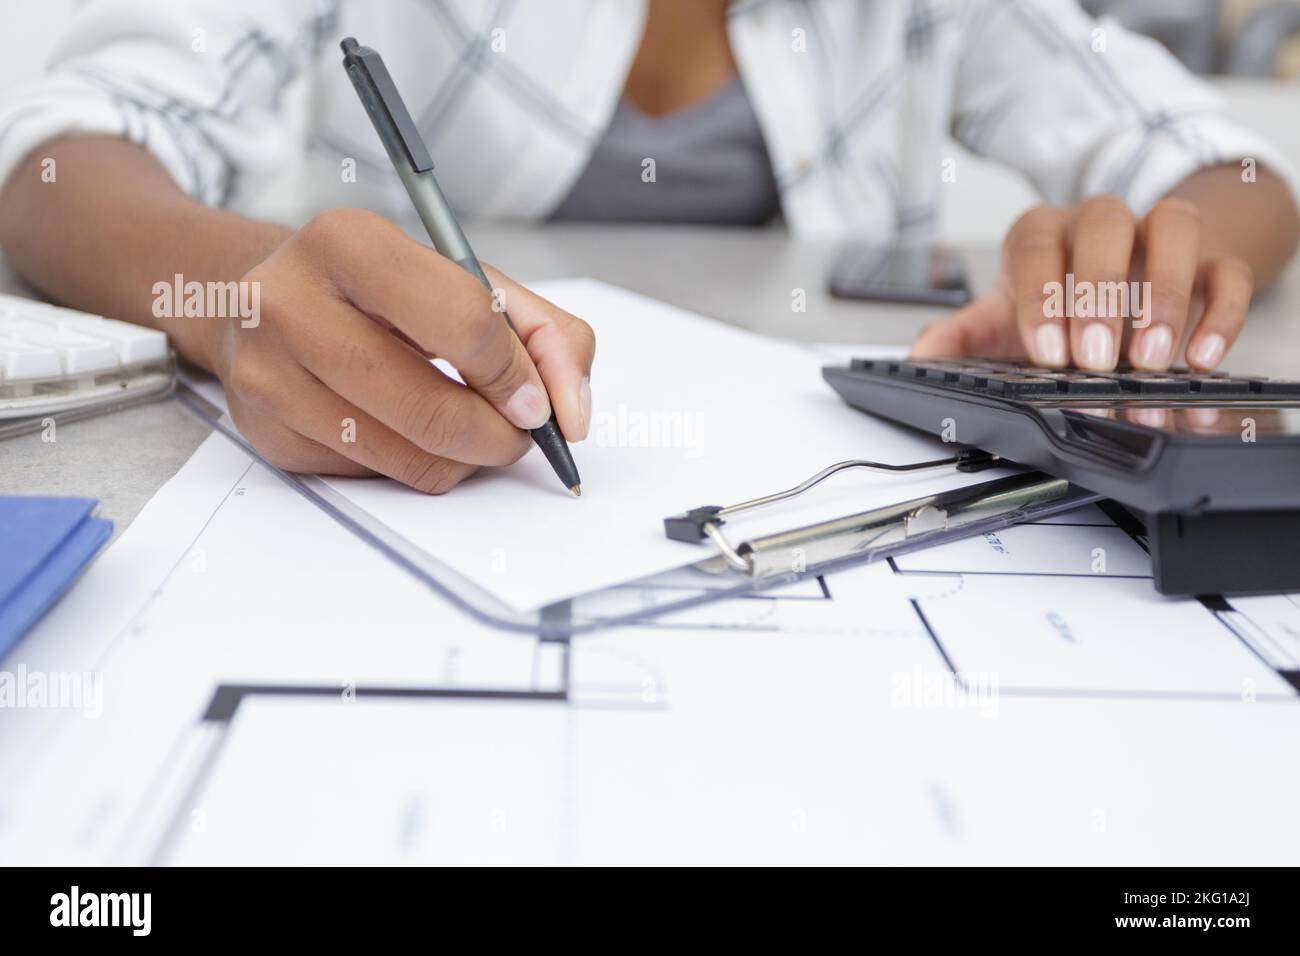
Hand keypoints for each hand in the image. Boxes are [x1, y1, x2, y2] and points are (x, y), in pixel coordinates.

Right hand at [195, 208, 594, 492]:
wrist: (258, 303)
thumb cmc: (378, 288)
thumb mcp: (464, 278)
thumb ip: (542, 332)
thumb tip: (571, 412)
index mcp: (348, 242)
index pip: (462, 321)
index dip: (516, 374)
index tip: (538, 400)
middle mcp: (291, 304)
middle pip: (434, 409)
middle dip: (500, 437)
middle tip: (519, 433)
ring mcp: (270, 376)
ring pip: (409, 456)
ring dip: (467, 459)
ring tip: (474, 430)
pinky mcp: (269, 435)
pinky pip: (377, 477)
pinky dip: (420, 466)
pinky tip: (415, 431)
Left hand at [911, 195, 1253, 371]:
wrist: (1117, 278)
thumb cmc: (1052, 298)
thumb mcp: (1001, 318)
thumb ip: (962, 336)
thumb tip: (921, 355)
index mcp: (1041, 233)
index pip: (1036, 245)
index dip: (1041, 296)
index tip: (1049, 351)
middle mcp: (1098, 223)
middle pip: (1103, 224)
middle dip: (1098, 291)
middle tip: (1093, 357)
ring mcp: (1156, 236)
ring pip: (1172, 226)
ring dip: (1164, 292)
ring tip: (1149, 358)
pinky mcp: (1207, 260)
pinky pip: (1224, 270)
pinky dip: (1218, 312)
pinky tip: (1199, 356)